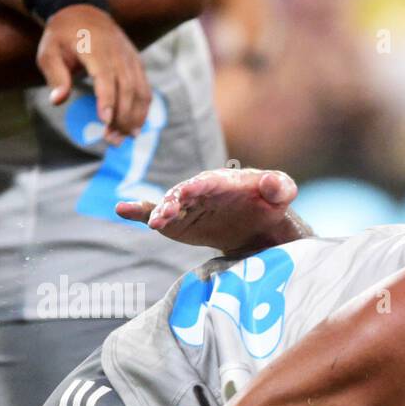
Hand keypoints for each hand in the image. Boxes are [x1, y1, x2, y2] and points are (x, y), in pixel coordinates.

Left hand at [37, 4, 149, 144]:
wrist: (83, 12)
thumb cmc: (62, 37)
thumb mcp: (48, 52)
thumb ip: (55, 76)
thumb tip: (58, 101)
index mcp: (95, 49)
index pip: (105, 77)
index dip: (107, 100)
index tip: (105, 122)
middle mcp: (118, 54)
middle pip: (126, 89)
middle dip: (121, 117)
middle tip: (111, 140)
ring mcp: (131, 59)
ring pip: (140, 92)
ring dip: (134, 118)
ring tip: (124, 138)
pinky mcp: (138, 66)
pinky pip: (145, 91)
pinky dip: (143, 111)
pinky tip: (134, 127)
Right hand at [116, 168, 304, 254]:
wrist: (259, 225)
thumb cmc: (270, 204)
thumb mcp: (282, 194)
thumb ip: (281, 186)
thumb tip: (273, 183)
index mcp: (223, 180)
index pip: (209, 182)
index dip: (199, 187)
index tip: (189, 192)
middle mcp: (200, 190)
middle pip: (183, 194)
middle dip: (174, 202)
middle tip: (165, 214)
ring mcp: (187, 206)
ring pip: (169, 207)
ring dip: (160, 214)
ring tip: (154, 223)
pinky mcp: (179, 221)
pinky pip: (157, 215)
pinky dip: (140, 212)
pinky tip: (122, 210)